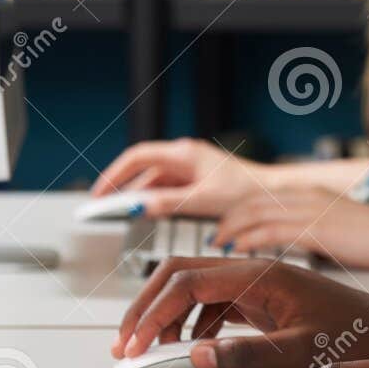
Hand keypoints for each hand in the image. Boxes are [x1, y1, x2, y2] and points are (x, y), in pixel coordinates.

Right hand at [91, 138, 265, 217]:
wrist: (268, 193)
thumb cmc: (243, 191)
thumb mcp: (201, 200)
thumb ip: (168, 203)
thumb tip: (139, 206)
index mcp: (183, 153)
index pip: (138, 156)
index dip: (115, 174)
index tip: (100, 193)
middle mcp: (183, 155)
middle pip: (143, 168)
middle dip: (122, 186)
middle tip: (104, 206)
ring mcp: (189, 166)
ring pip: (154, 179)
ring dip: (139, 195)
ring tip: (123, 213)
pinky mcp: (194, 177)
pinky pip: (166, 186)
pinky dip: (155, 198)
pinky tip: (149, 212)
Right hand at [110, 257, 368, 367]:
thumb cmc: (356, 336)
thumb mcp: (302, 351)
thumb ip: (248, 353)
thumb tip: (195, 355)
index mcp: (258, 274)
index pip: (185, 281)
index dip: (151, 312)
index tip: (133, 345)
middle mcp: (252, 271)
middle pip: (179, 275)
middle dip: (147, 307)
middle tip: (125, 345)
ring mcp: (256, 283)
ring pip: (193, 288)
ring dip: (167, 317)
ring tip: (154, 351)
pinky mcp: (262, 298)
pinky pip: (213, 304)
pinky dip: (193, 325)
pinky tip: (193, 349)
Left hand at [214, 189, 368, 268]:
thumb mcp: (336, 225)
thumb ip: (311, 227)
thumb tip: (290, 242)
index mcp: (309, 194)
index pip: (261, 196)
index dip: (237, 212)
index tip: (224, 230)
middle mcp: (305, 196)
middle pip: (251, 201)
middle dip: (228, 220)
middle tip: (214, 240)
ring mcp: (310, 210)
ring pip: (256, 213)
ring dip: (232, 230)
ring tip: (220, 247)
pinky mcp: (316, 229)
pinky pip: (272, 231)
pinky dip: (250, 240)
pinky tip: (240, 252)